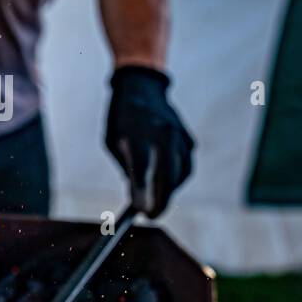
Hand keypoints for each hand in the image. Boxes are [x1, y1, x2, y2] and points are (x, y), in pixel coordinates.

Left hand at [105, 65, 193, 217]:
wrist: (142, 88)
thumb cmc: (122, 118)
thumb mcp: (114, 142)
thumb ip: (128, 167)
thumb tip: (139, 197)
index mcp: (137, 135)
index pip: (142, 172)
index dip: (143, 195)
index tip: (141, 212)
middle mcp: (161, 135)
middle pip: (167, 177)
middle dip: (161, 201)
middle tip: (152, 214)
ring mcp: (177, 136)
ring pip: (180, 174)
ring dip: (170, 190)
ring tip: (156, 196)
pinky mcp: (187, 138)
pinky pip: (186, 165)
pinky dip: (178, 177)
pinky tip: (167, 180)